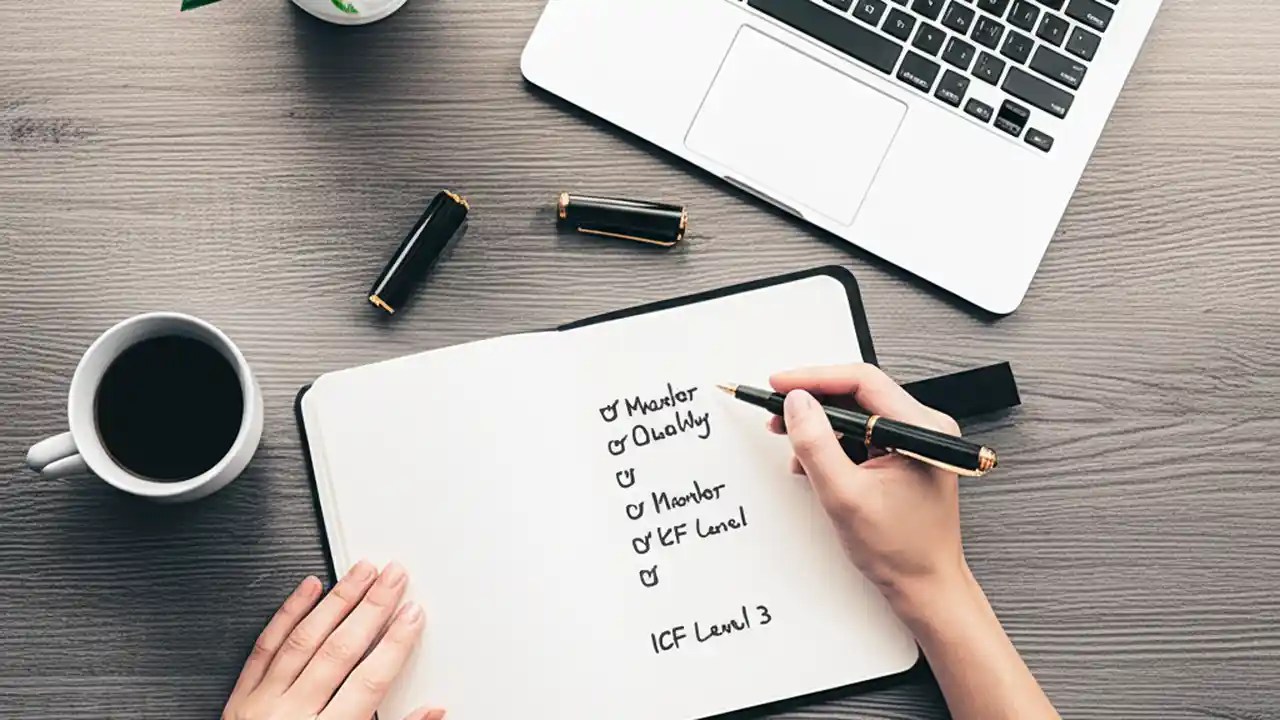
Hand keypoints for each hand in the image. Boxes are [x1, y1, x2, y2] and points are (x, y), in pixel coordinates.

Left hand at [223, 561, 443, 719]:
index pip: (369, 681)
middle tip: (394, 577)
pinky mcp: (241, 697)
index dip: (395, 643)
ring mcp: (263, 704)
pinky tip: (308, 588)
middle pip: (340, 651)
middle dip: (372, 608)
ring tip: (361, 572)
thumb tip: (433, 712)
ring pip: (305, 639)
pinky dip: (288, 613)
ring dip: (337, 600)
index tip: (413, 615)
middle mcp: (292, 717)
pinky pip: (266, 646)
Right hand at [768, 363, 970, 621]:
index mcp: (922, 430)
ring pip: (856, 416)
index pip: (862, 381)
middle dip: (813, 405)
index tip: (779, 385)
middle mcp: (924, 428)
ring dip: (821, 429)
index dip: (814, 379)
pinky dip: (834, 446)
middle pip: (857, 395)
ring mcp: (914, 441)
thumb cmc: (902, 550)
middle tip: (776, 413)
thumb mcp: (845, 496)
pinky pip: (862, 436)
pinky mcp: (904, 454)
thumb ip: (816, 445)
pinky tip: (815, 466)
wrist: (925, 586)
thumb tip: (796, 403)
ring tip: (795, 451)